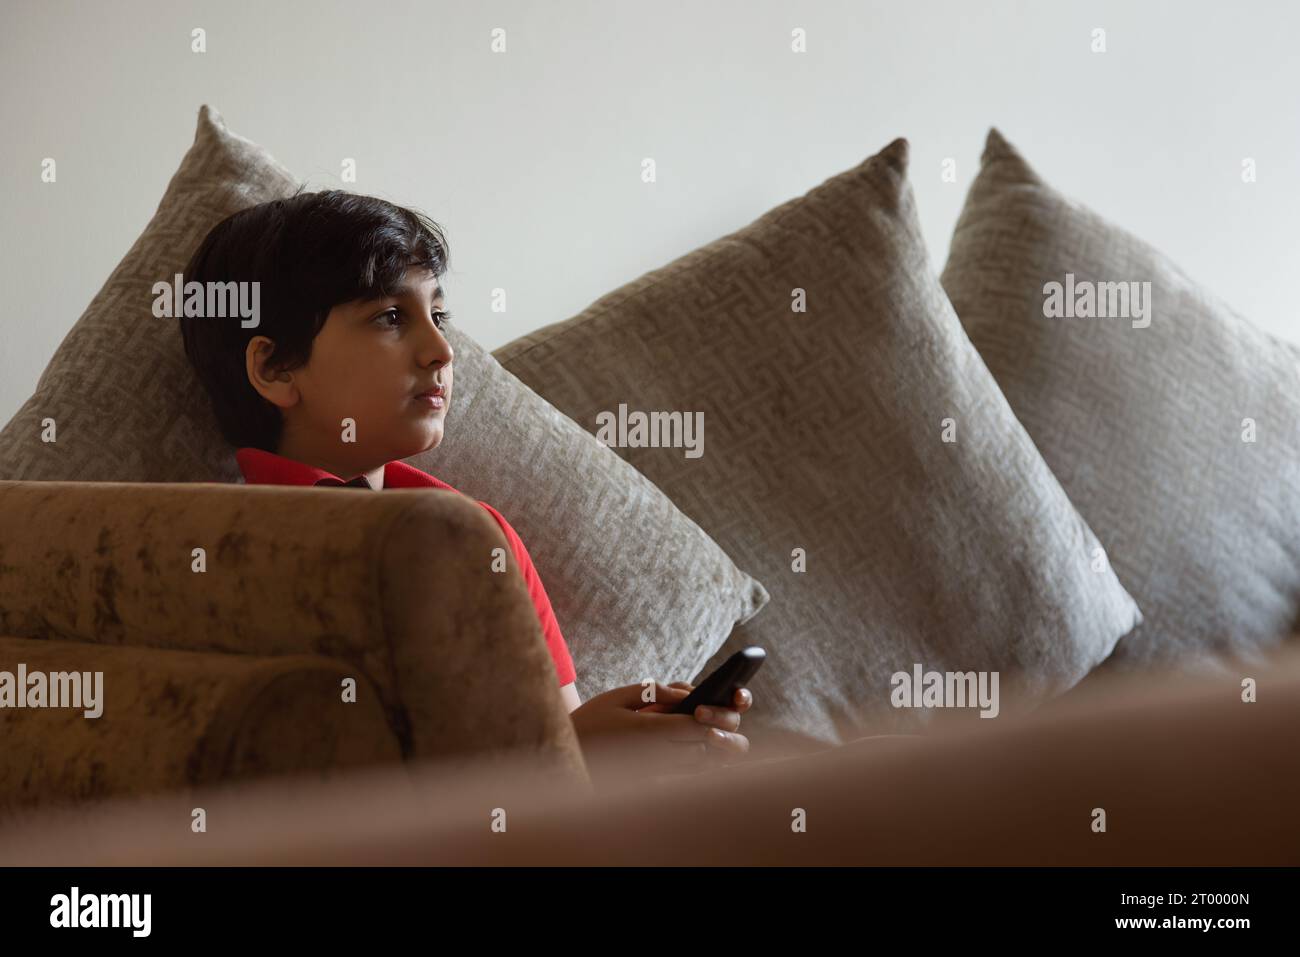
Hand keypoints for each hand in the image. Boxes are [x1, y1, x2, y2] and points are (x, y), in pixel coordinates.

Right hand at [570, 680, 752, 786]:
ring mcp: (657, 771)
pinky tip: (708, 750)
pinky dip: (704, 764)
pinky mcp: (655, 782)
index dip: (717, 715)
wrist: (566, 757)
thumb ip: (654, 691)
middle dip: (723, 732)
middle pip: (706, 746)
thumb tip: (685, 693)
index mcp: (648, 730)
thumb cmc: (592, 721)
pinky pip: (689, 776)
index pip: (697, 724)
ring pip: (702, 765)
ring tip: (721, 732)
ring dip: (718, 750)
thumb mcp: (618, 696)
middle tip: (726, 718)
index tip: (725, 704)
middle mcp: (657, 754)